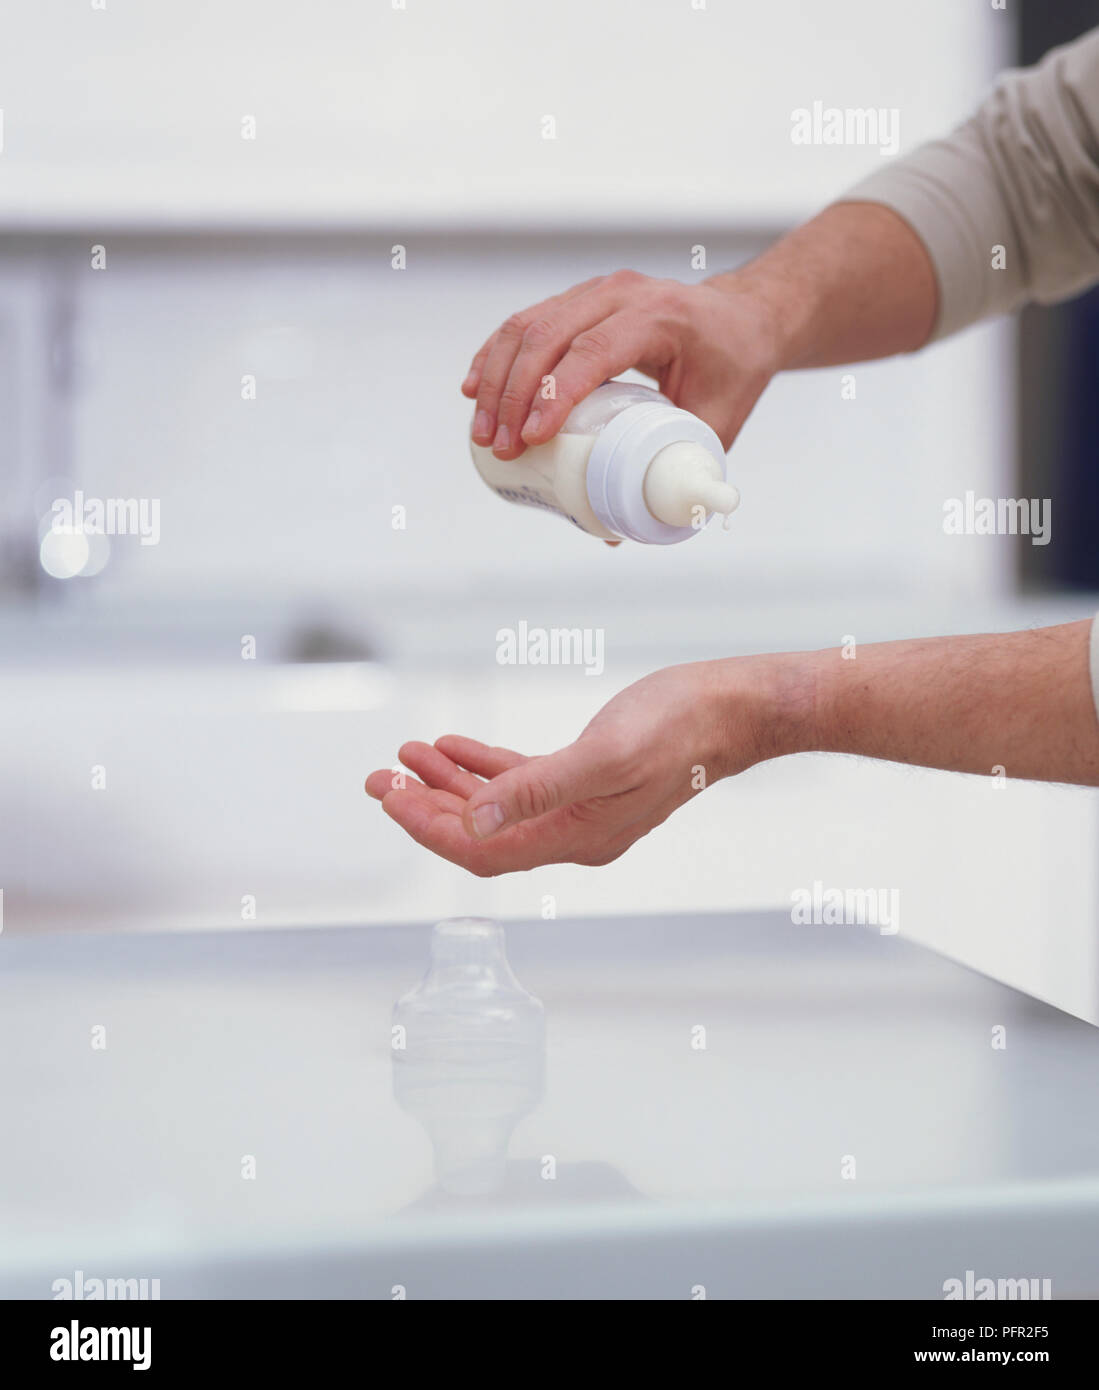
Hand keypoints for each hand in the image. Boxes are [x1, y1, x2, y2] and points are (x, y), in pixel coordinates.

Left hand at [365, 658, 792, 875]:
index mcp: (575, 837)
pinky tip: (454, 746)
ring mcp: (580, 808)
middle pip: (480, 833)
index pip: (482, 851)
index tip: (390, 800)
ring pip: (496, 806)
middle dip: (425, 806)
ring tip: (406, 756)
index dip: (429, 828)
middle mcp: (572, 833)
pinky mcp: (588, 779)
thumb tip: (472, 821)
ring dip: (448, 783)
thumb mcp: (603, 755)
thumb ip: (535, 790)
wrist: (733, 708)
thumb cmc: (678, 727)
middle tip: (379, 778)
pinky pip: (521, 782)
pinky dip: (483, 766)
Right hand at [462, 270, 781, 460]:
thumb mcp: (718, 420)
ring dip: (496, 380)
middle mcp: (623, 294)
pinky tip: (475, 388)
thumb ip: (676, 472)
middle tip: (501, 449)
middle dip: (514, 396)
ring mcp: (596, 291)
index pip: (594, 352)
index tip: (531, 440)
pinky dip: (495, 356)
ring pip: (528, 326)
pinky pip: (525, 321)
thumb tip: (619, 533)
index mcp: (660, 317)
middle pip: (548, 336)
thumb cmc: (732, 368)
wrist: (741, 317)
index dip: (555, 394)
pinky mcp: (578, 299)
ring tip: (483, 432)